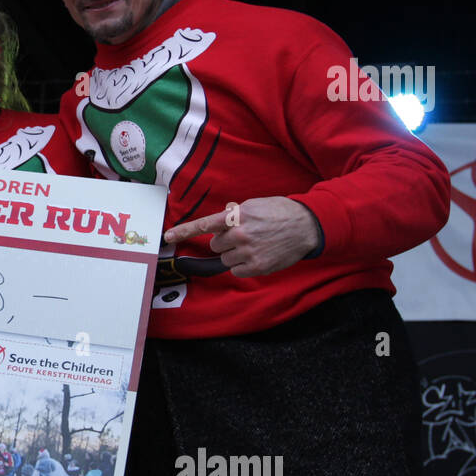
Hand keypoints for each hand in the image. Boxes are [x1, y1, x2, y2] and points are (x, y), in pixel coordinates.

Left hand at [163, 197, 320, 277]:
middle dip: (225, 241)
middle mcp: (239, 235)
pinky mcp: (256, 267)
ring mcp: (248, 252)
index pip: (205, 225)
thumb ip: (235, 213)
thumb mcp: (256, 205)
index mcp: (237, 217)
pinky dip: (244, 265)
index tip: (168, 237)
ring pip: (225, 258)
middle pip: (216, 245)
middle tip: (243, 235)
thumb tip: (222, 219)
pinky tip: (258, 255)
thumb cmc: (280, 213)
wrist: (306, 227)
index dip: (184, 232)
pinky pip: (237, 270)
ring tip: (254, 245)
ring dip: (235, 254)